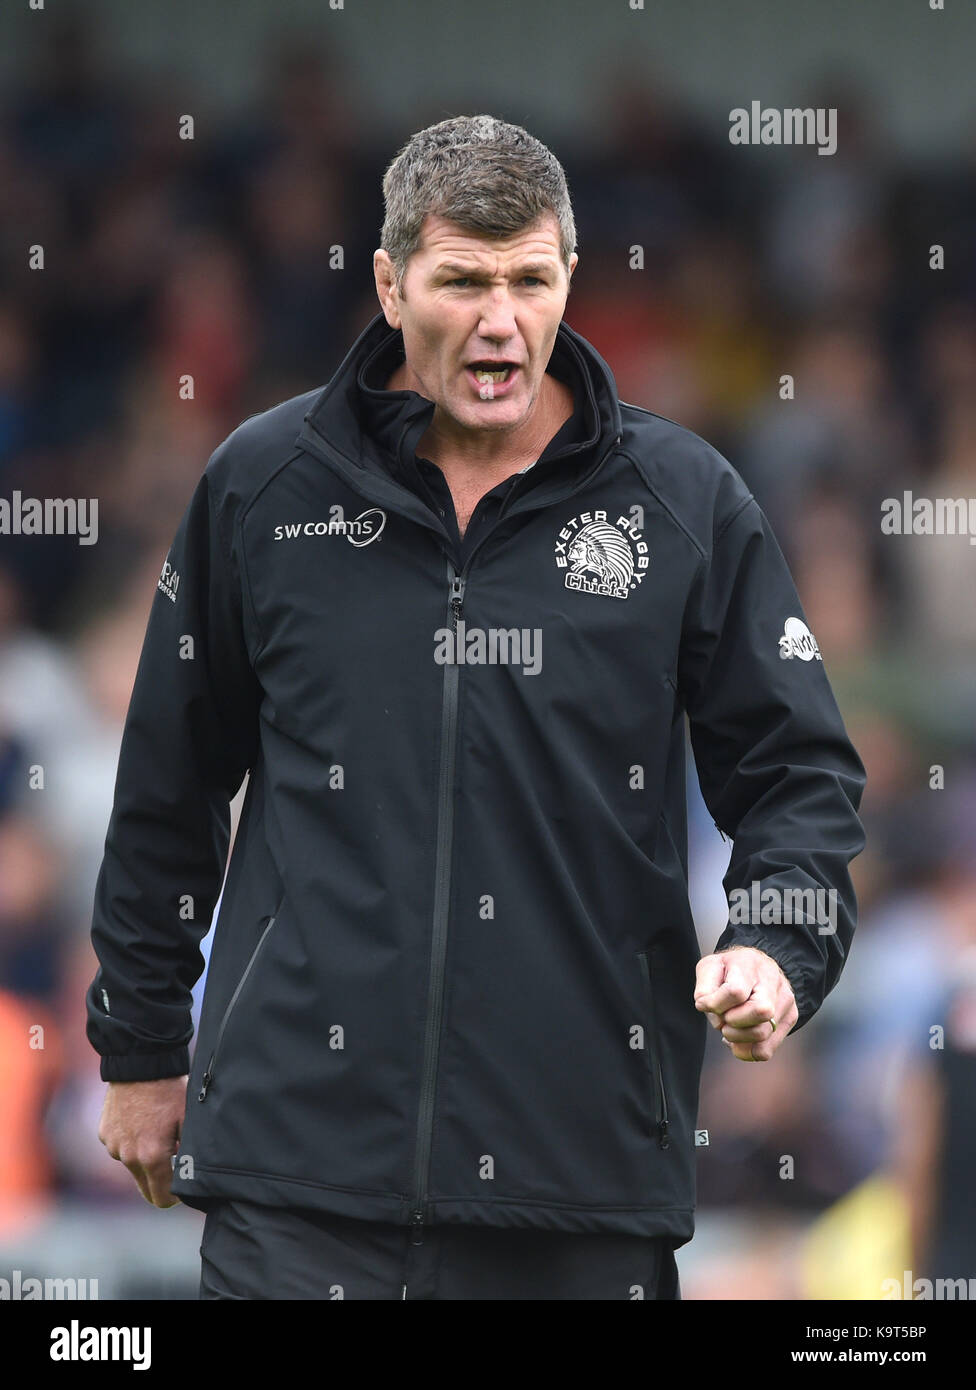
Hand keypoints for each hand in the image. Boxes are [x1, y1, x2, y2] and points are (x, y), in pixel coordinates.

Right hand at [98, 1076, 187, 1206]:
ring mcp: (113, 1145)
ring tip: (158, 1132)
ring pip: (132, 1166)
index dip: (174, 1197)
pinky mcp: (104, 1133)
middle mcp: (128, 1157)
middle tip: (175, 1162)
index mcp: (151, 1157)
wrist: (140, 1064)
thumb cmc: (169, 1091)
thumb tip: (190, 1177)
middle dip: (160, 1182)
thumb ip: (189, 1154)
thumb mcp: (188, 1120)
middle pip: (144, 1188)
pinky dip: (131, 1143)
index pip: (161, 1198)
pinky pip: (120, 1148)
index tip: (183, 1186)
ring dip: (144, 1159)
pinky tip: (142, 1122)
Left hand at [693, 947, 797, 1060]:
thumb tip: (709, 1009)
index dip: (716, 1005)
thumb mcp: (710, 968)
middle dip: (733, 1021)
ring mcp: (785, 1000)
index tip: (707, 1005)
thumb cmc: (728, 970)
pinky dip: (746, 1051)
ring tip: (730, 1028)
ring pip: (763, 1033)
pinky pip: (766, 1050)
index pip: (736, 992)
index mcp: (749, 964)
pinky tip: (739, 1038)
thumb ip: (704, 989)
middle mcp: (773, 980)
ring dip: (738, 1038)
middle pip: (761, 1012)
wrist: (757, 967)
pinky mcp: (790, 1018)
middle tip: (724, 1017)